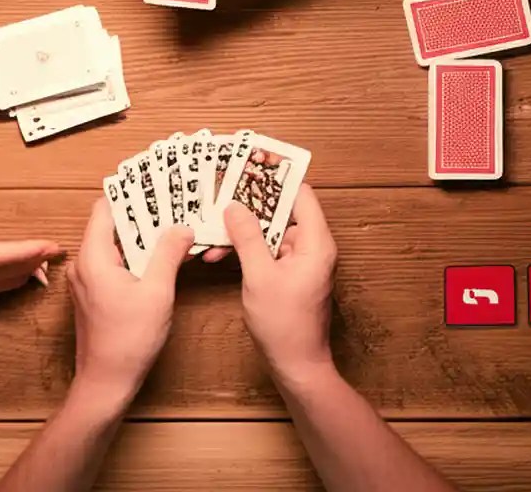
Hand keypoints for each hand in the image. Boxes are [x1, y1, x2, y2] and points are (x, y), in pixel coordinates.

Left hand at [68, 200, 194, 398]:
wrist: (106, 382)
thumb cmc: (128, 341)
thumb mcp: (157, 292)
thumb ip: (168, 254)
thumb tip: (181, 228)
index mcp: (93, 258)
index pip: (104, 209)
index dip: (128, 195)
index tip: (153, 185)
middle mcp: (84, 266)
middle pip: (110, 227)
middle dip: (141, 216)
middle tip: (170, 205)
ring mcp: (87, 282)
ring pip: (114, 248)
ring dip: (140, 239)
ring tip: (170, 229)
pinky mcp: (95, 296)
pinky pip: (114, 266)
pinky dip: (135, 259)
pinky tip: (159, 260)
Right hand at [226, 184, 336, 384]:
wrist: (297, 366)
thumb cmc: (285, 325)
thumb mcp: (259, 276)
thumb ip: (247, 238)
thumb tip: (235, 207)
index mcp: (316, 243)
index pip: (301, 195)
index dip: (277, 178)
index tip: (252, 164)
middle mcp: (313, 248)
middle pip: (282, 212)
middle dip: (250, 206)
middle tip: (222, 195)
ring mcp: (301, 262)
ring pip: (270, 233)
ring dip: (242, 233)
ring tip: (213, 235)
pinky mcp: (290, 275)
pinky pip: (267, 251)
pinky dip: (246, 251)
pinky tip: (220, 255)